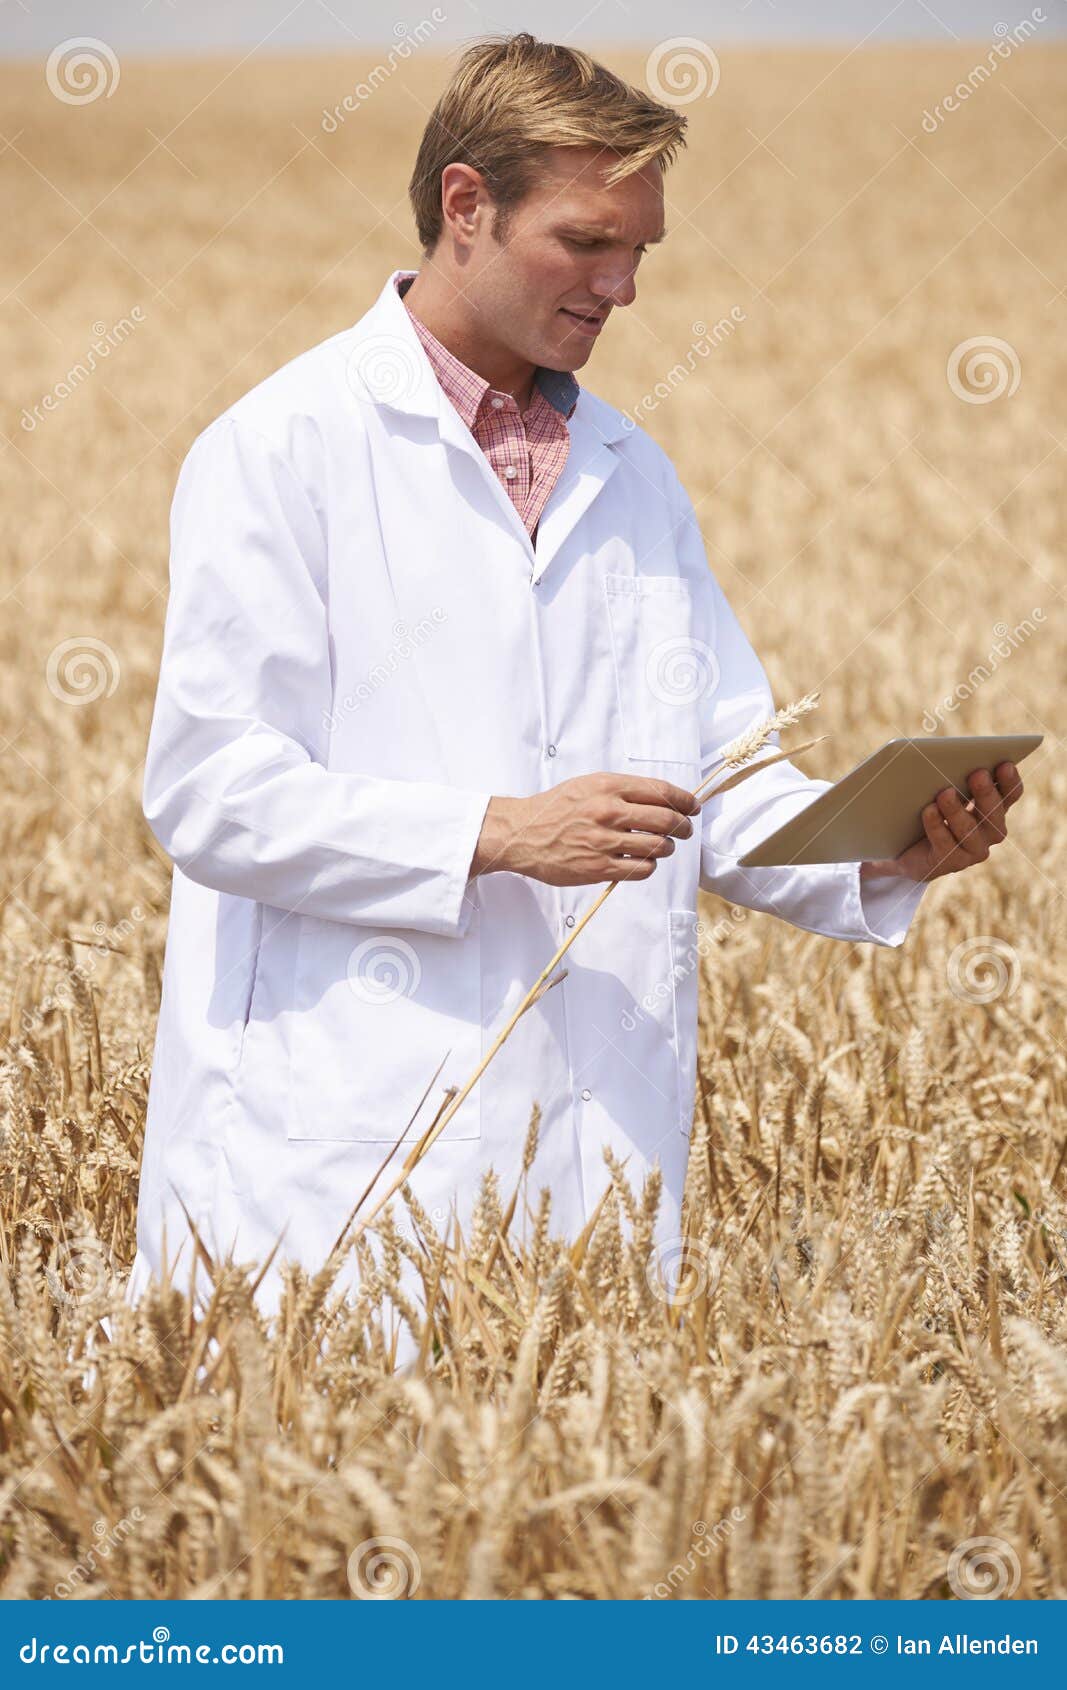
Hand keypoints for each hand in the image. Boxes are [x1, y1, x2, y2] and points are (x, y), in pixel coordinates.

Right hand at [471, 772, 700, 885]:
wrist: (523, 834)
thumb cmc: (556, 808)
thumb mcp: (588, 785)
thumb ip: (623, 789)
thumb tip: (663, 798)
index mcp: (607, 786)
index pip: (660, 792)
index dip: (684, 801)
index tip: (692, 807)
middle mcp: (608, 811)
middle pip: (666, 820)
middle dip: (683, 827)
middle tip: (684, 830)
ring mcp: (604, 841)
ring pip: (658, 846)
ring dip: (666, 848)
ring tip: (660, 846)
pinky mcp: (599, 867)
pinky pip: (641, 869)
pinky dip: (649, 866)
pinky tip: (641, 861)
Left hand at [859, 760, 1024, 883]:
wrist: (905, 847)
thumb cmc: (928, 809)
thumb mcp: (942, 790)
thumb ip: (951, 776)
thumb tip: (945, 757)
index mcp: (993, 809)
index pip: (1010, 795)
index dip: (1010, 781)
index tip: (1004, 763)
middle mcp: (989, 833)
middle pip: (993, 814)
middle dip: (985, 793)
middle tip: (977, 773)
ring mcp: (972, 851)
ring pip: (969, 832)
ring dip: (957, 811)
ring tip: (944, 792)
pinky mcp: (949, 863)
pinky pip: (945, 845)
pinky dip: (937, 826)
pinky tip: (928, 811)